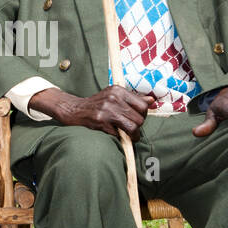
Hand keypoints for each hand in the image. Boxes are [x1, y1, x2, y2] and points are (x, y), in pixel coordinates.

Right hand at [29, 85, 155, 141]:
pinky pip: (119, 134)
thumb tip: (152, 100)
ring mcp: (107, 109)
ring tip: (130, 136)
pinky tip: (116, 135)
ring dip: (133, 135)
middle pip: (139, 118)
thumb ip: (133, 99)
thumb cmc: (97, 104)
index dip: (143, 115)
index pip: (143, 105)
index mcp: (118, 90)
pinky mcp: (101, 121)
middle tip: (133, 130)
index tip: (138, 119)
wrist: (75, 110)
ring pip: (133, 127)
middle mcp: (113, 97)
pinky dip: (120, 137)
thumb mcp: (115, 96)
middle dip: (138, 127)